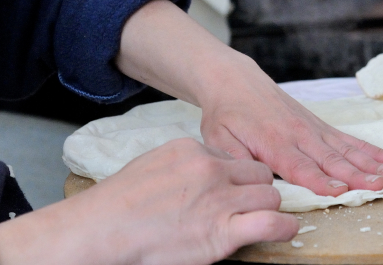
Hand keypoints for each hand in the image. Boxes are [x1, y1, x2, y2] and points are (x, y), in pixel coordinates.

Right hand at [0, 138, 296, 264]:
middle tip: (246, 206)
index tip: (231, 190)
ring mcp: (219, 200)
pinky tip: (284, 230)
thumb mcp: (154, 165)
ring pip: (270, 195)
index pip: (234, 157)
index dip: (237, 176)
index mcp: (193, 150)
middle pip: (259, 173)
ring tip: (258, 220)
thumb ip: (185, 165)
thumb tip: (205, 170)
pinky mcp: (222, 232)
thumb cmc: (118, 205)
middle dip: (256, 189)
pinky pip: (271, 223)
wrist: (99, 232)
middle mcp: (211, 170)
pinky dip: (283, 227)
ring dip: (268, 208)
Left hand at [115, 0, 382, 196]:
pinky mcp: (320, 126)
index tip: (340, 190)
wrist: (236, 81)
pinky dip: (373, 149)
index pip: (300, 166)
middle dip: (357, 173)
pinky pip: (350, 139)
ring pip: (347, 148)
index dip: (320, 180)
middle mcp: (299, 134)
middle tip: (379, 184)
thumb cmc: (227, 114)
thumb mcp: (218, 139)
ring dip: (371, 162)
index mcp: (273, 142)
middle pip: (332, 158)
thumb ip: (236, 160)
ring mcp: (313, 129)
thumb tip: (257, 181)